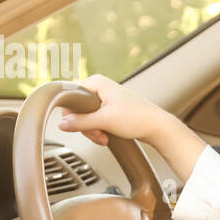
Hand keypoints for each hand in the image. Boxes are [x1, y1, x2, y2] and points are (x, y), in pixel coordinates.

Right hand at [57, 74, 171, 146]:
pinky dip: (99, 131)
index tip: (83, 127)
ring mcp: (105, 98)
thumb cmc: (137, 118)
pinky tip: (106, 137)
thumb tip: (61, 124)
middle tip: (98, 134)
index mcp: (96, 82)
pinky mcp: (110, 109)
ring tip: (104, 137)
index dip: (73, 115)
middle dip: (86, 127)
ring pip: (86, 118)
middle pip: (77, 110)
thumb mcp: (104, 121)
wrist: (158, 127)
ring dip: (93, 131)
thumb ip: (80, 123)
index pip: (70, 98)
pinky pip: (95, 121)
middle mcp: (99, 87)